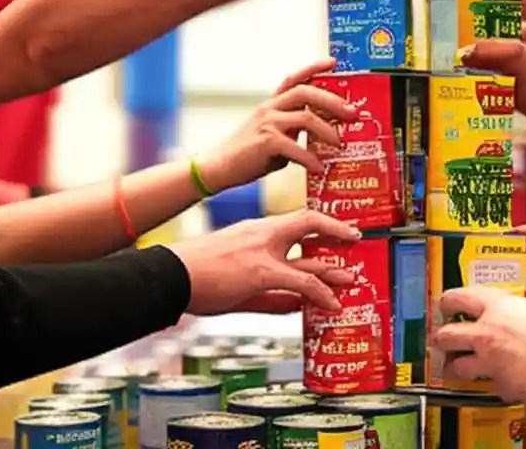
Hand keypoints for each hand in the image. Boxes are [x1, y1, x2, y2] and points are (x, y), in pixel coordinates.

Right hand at [168, 209, 359, 314]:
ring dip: (334, 270)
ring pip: (309, 258)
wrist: (169, 274)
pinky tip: (331, 303)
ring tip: (351, 279)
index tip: (336, 227)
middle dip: (335, 230)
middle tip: (355, 238)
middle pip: (308, 223)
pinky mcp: (260, 272)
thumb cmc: (196, 276)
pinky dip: (320, 293)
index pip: (295, 220)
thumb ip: (272, 294)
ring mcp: (263, 252)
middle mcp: (262, 235)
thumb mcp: (238, 281)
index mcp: (256, 230)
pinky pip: (300, 282)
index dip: (319, 222)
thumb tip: (299, 305)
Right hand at [198, 59, 357, 188]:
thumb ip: (294, 131)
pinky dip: (311, 159)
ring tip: (340, 145)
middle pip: (306, 92)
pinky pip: (296, 147)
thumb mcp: (274, 136)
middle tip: (352, 113)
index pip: (294, 78)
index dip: (314, 67)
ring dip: (328, 132)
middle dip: (333, 101)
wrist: (219, 167)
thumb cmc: (249, 155)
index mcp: (272, 104)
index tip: (334, 62)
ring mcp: (267, 123)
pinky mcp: (266, 142)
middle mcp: (270, 108)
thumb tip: (323, 137)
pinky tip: (319, 168)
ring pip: (306, 118)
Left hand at [431, 287, 525, 402]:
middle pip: (445, 335)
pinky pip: (490, 386)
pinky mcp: (500, 386)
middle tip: (443, 338)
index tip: (446, 304)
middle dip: (440, 337)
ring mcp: (490, 362)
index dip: (447, 301)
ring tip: (461, 366)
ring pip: (457, 367)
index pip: (458, 298)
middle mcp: (487, 334)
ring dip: (458, 366)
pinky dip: (496, 384)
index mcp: (498, 308)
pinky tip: (506, 381)